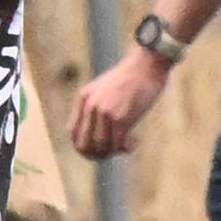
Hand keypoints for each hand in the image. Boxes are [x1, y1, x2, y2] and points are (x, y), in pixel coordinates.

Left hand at [68, 42, 169, 160]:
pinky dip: (126, 147)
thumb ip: (96, 104)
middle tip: (111, 153)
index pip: (73, 133)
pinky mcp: (121, 117)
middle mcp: (91, 106)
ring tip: (126, 146)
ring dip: (114, 152)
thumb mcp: (104, 87)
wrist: (147, 65)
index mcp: (84, 98)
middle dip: (96, 155)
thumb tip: (96, 131)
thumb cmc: (130, 77)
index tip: (98, 150)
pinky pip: (118, 143)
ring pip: (101, 146)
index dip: (83, 147)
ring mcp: (105, 112)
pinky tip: (134, 142)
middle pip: (84, 144)